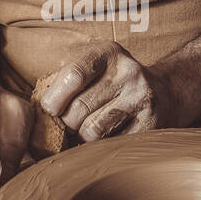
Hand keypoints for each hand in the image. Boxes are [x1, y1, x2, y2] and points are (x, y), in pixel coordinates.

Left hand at [39, 41, 183, 139]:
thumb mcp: (94, 69)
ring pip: (92, 130)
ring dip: (82, 137)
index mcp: (108, 53)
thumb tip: (35, 114)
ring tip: (86, 130)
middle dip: (66, 123)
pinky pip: (111, 144)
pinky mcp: (150, 123)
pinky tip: (105, 137)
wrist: (165, 92)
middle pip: (79, 109)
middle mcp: (128, 72)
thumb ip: (66, 81)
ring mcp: (141, 98)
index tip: (49, 110)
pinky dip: (101, 146)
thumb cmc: (113, 83)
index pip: (73, 75)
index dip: (54, 98)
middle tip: (68, 124)